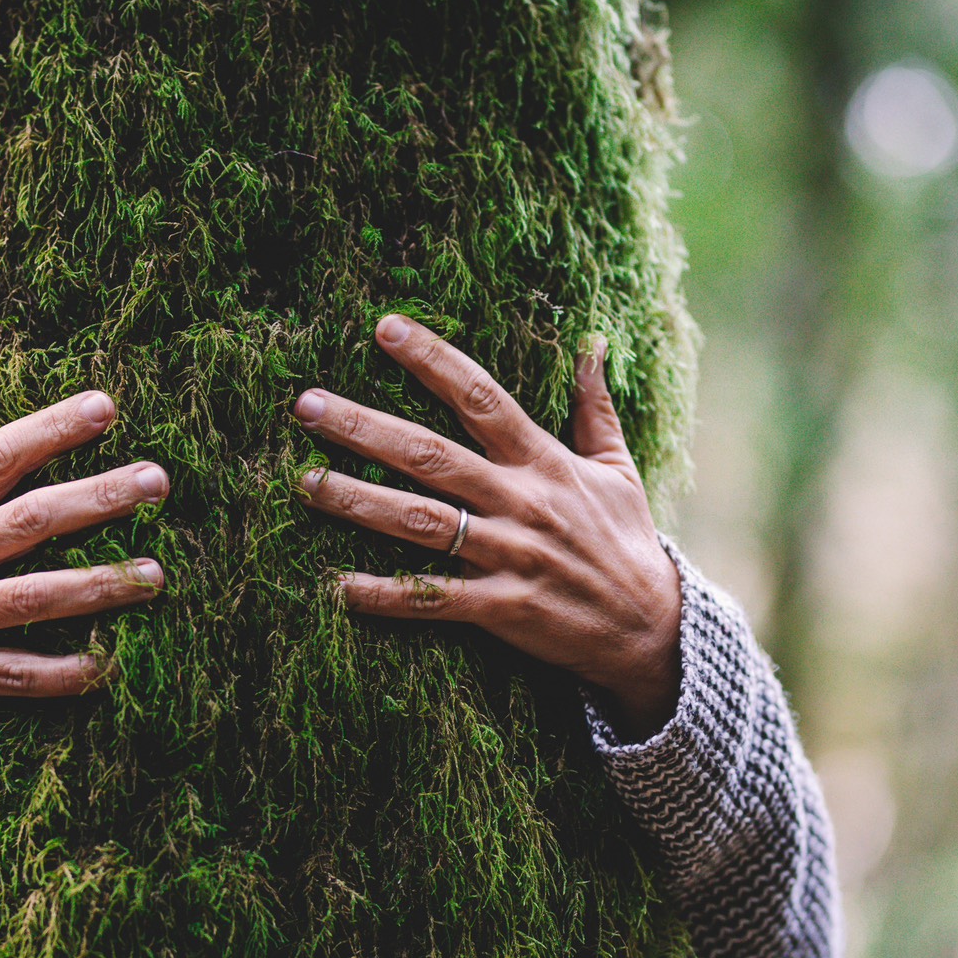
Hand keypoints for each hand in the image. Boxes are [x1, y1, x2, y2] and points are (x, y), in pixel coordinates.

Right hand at [0, 369, 169, 773]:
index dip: (49, 431)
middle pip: (30, 522)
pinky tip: (108, 666)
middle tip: (158, 480)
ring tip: (157, 573)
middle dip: (97, 498)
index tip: (104, 407)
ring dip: (98, 586)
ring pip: (33, 599)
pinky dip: (59, 674)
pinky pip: (11, 674)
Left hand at [293, 314, 682, 739]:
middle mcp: (522, 502)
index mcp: (545, 462)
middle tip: (308, 406)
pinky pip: (436, 599)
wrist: (651, 629)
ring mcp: (510, 556)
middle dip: (366, 428)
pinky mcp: (503, 609)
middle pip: (432, 456)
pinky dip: (389, 595)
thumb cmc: (626, 542)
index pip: (481, 397)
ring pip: (423, 523)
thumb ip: (595, 408)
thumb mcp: (617, 468)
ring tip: (306, 483)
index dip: (433, 360)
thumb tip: (592, 342)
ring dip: (360, 502)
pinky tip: (341, 586)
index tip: (385, 327)